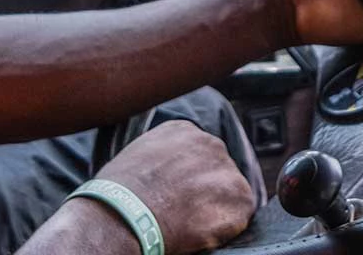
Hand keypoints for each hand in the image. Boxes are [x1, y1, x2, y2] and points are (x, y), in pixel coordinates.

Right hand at [94, 120, 255, 252]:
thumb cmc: (121, 193)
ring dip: (216, 211)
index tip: (178, 195)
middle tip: (185, 212)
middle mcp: (210, 143)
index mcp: (185, 131)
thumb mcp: (137, 156)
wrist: (126, 213)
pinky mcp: (241, 198)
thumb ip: (162, 156)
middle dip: (206, 192)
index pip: (199, 155)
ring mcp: (227, 169)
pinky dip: (222, 231)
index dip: (190, 179)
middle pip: (218, 172)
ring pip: (230, 195)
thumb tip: (167, 174)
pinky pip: (237, 218)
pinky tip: (197, 232)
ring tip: (188, 224)